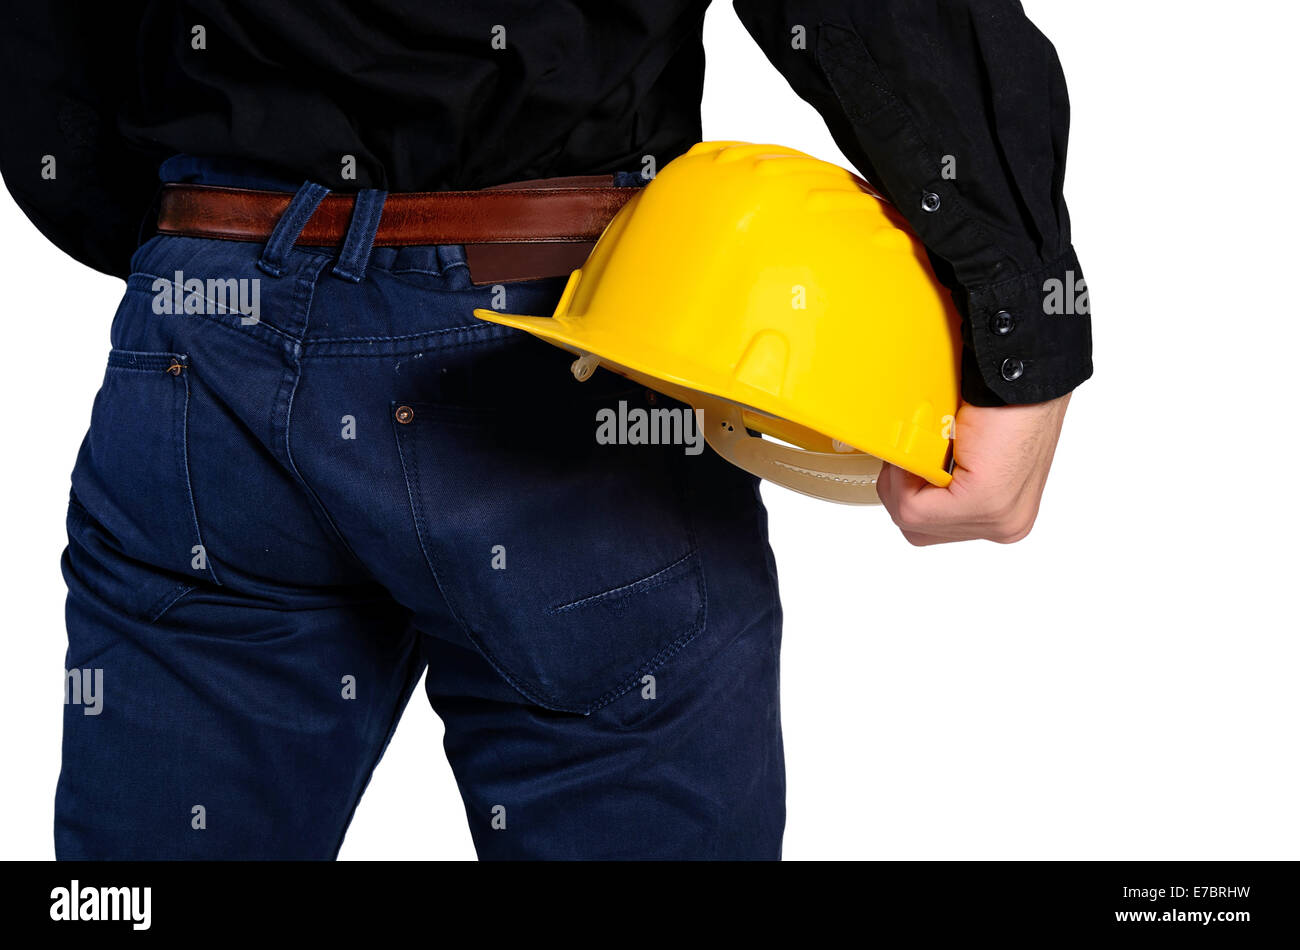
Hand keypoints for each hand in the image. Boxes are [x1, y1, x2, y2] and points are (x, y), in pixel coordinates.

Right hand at [877, 393, 1070, 544]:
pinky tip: (928, 444)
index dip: (911, 491)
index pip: (930, 530)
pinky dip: (906, 473)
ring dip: (906, 478)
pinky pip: (913, 506)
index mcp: (1005, 520)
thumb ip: (945, 485)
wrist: (1022, 369)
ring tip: (928, 445)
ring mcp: (998, 519)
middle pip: (917, 530)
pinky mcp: (984, 501)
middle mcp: (1005, 526)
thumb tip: (906, 481)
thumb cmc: (1000, 401)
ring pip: (911, 519)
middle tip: (920, 451)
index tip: (920, 456)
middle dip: (904, 490)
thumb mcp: (969, 458)